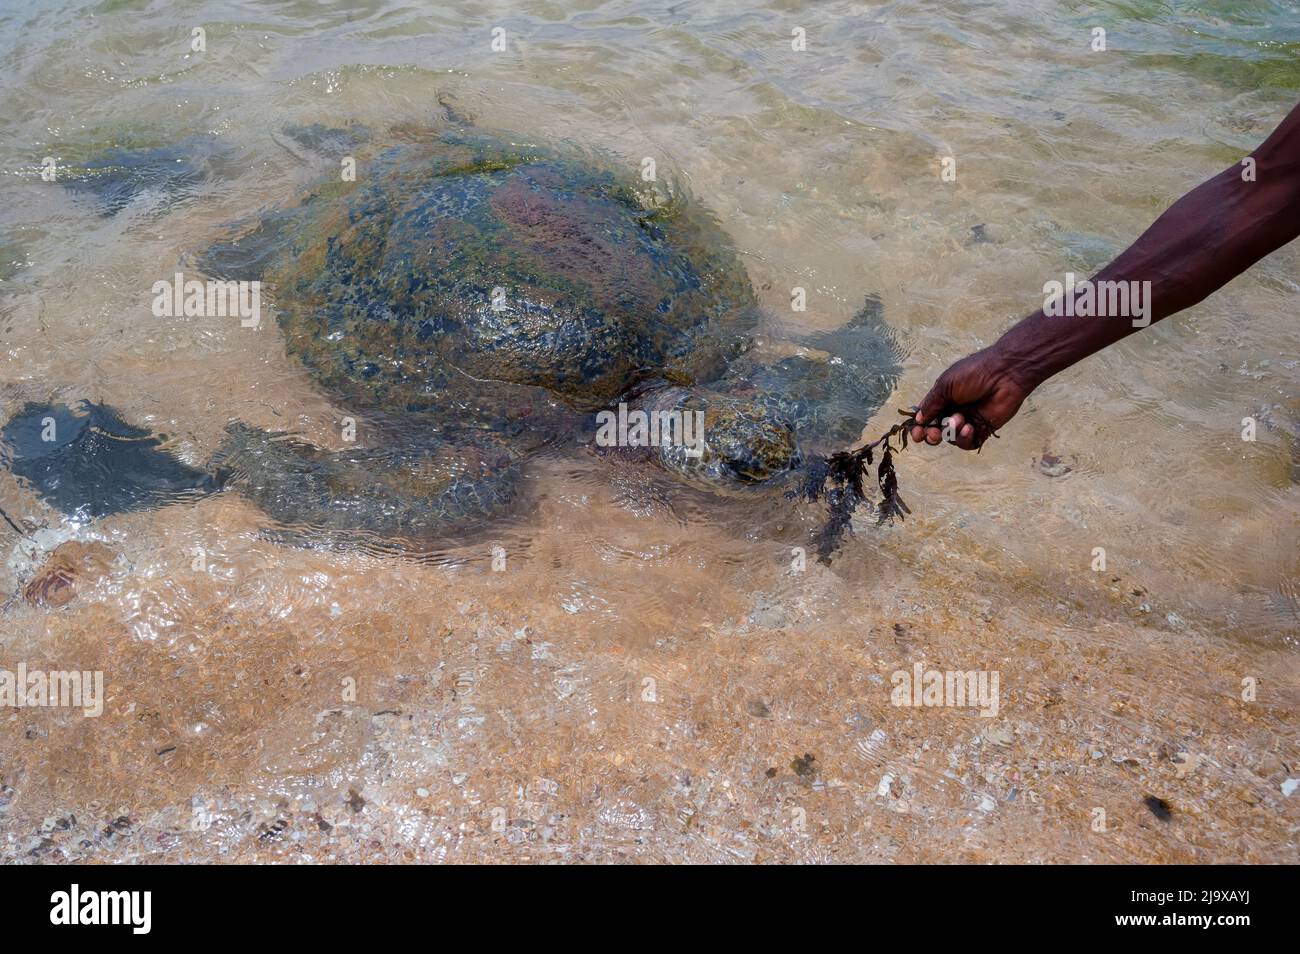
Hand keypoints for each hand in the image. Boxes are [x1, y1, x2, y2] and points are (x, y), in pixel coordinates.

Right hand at [908, 346, 1035, 449]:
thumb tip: (919, 420)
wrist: (1004, 374)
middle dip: (931, 435)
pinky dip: (965, 438)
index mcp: (943, 398)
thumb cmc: (974, 373)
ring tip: (960, 419)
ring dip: (952, 431)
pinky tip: (970, 427)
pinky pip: (968, 443)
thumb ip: (932, 404)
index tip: (917, 432)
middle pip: (936, 431)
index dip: (919, 427)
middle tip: (934, 433)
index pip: (926, 417)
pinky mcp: (982, 430)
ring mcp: (968, 421)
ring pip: (951, 438)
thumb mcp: (946, 385)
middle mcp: (953, 410)